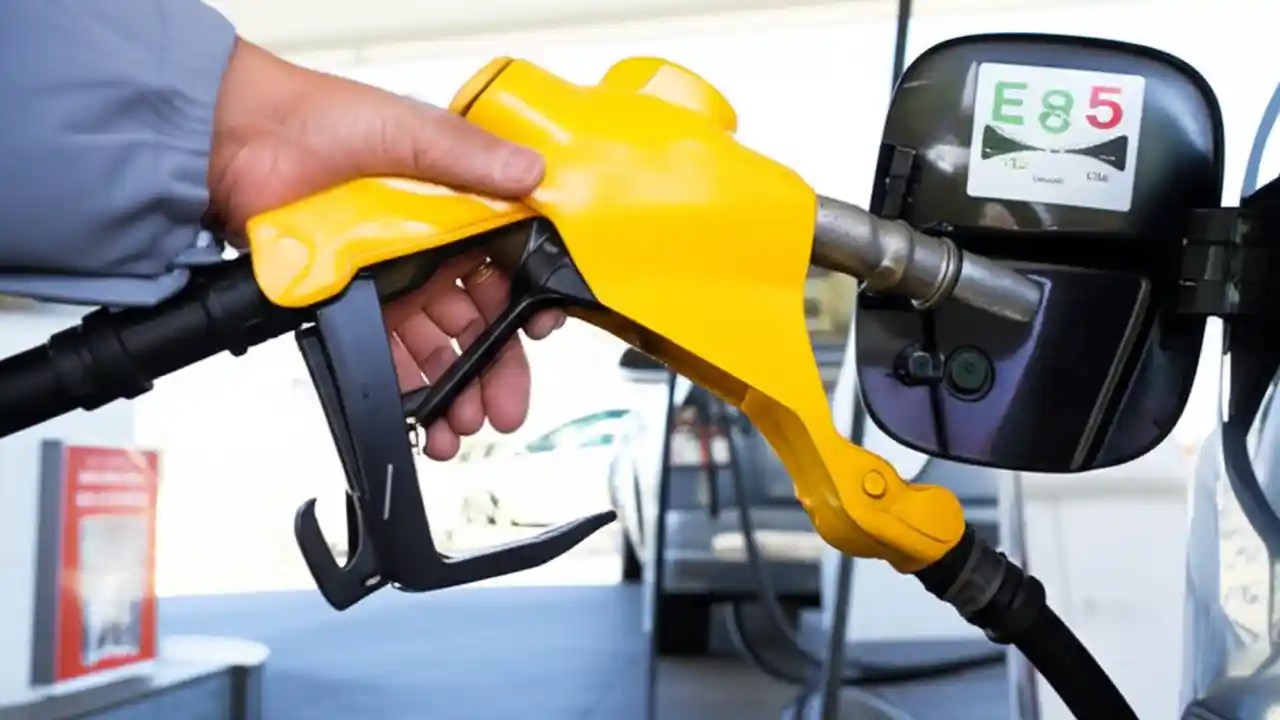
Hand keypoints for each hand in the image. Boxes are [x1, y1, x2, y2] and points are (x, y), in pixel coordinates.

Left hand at [206, 39, 563, 459]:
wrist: (235, 142)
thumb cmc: (318, 119)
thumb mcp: (410, 130)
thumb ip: (472, 156)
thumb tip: (533, 172)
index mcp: (456, 211)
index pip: (508, 270)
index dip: (526, 306)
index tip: (538, 332)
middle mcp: (429, 252)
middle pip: (479, 324)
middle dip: (495, 370)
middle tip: (502, 407)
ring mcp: (391, 283)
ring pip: (438, 349)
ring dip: (456, 391)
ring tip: (462, 424)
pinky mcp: (351, 307)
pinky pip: (385, 357)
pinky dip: (407, 391)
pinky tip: (420, 417)